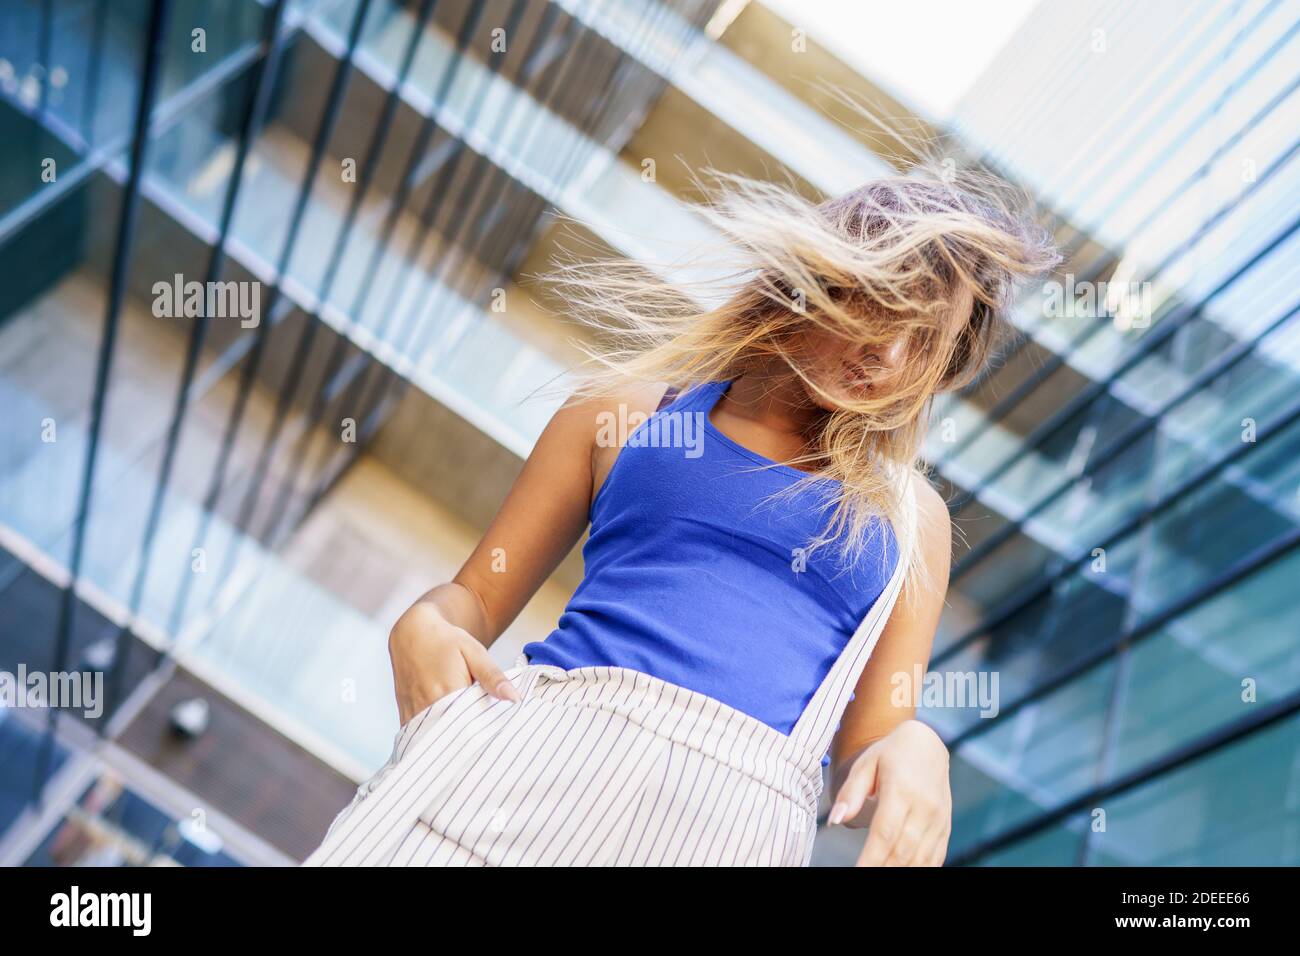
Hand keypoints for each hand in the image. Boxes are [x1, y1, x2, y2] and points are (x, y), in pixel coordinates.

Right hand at [388, 602, 519, 726]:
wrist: (412, 635)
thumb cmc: (446, 641)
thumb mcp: (474, 652)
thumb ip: (493, 677)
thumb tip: (514, 698)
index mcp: (448, 690)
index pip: (473, 724)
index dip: (487, 729)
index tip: (497, 729)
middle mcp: (427, 705)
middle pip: (455, 736)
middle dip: (470, 738)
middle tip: (483, 731)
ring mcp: (413, 713)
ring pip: (438, 739)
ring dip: (453, 739)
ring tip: (466, 730)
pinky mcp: (405, 716)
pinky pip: (422, 737)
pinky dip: (436, 738)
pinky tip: (447, 731)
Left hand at [828, 719, 950, 865]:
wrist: (927, 745)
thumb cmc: (890, 754)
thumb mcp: (865, 764)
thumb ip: (851, 793)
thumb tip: (834, 820)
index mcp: (901, 789)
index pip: (885, 832)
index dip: (871, 858)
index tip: (858, 872)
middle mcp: (924, 806)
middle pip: (903, 850)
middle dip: (883, 869)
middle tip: (864, 877)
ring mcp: (938, 819)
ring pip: (920, 858)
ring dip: (901, 872)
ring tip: (880, 876)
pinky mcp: (945, 827)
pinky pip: (935, 857)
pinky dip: (920, 869)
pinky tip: (903, 872)